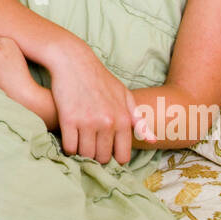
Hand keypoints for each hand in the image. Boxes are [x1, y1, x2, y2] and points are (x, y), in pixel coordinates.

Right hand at [47, 42, 155, 164]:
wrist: (73, 61)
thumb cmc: (100, 78)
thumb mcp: (123, 95)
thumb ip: (138, 119)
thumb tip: (152, 141)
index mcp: (123, 118)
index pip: (122, 156)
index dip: (114, 158)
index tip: (106, 152)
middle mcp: (107, 123)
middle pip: (103, 158)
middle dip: (97, 156)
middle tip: (91, 146)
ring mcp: (87, 122)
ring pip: (86, 154)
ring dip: (82, 152)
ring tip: (81, 142)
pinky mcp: (68, 119)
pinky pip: (69, 147)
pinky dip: (69, 147)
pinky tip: (70, 138)